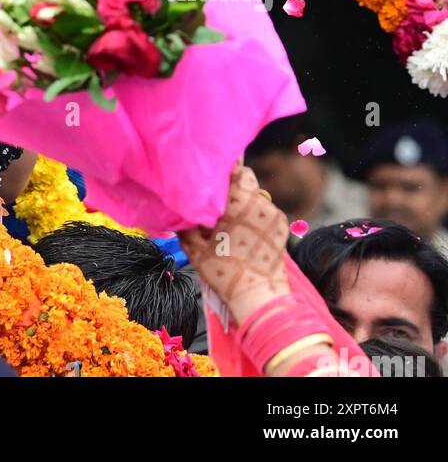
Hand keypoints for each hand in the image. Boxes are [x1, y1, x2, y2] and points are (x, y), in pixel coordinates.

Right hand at [179, 164, 288, 324]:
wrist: (258, 295)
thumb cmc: (221, 269)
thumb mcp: (192, 244)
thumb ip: (184, 218)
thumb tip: (178, 203)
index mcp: (235, 198)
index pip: (231, 165)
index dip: (220, 166)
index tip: (210, 174)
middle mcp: (256, 199)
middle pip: (245, 176)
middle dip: (233, 183)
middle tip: (219, 199)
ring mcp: (272, 211)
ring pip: (256, 193)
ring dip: (245, 200)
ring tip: (234, 219)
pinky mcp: (282, 224)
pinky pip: (265, 209)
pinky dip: (256, 214)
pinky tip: (248, 231)